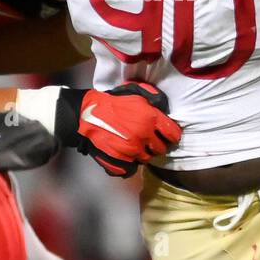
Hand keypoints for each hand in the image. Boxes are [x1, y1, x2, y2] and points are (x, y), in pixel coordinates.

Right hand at [55, 82, 180, 176]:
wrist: (87, 115)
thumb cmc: (112, 102)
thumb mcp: (136, 92)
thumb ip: (154, 97)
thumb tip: (164, 107)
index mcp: (151, 119)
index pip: (173, 134)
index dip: (172, 136)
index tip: (168, 136)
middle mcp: (144, 136)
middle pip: (160, 149)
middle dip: (157, 145)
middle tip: (150, 141)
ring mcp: (132, 150)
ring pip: (147, 158)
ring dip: (143, 153)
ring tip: (135, 146)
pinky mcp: (121, 160)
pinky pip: (133, 167)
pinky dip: (131, 162)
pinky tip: (126, 154)